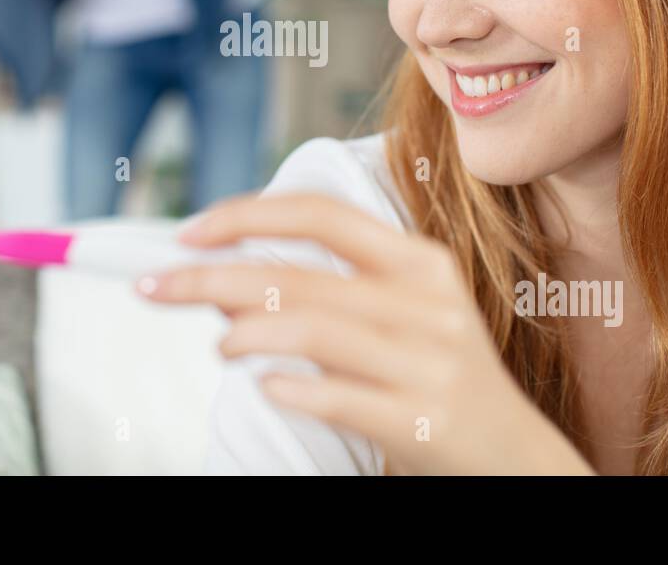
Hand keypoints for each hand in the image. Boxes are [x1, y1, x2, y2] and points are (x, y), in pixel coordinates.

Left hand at [139, 193, 594, 474]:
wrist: (513, 453)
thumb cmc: (434, 372)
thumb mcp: (398, 314)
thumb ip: (325, 290)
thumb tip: (223, 280)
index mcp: (419, 262)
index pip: (322, 214)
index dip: (248, 214)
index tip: (188, 231)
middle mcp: (427, 303)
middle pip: (297, 276)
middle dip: (210, 277)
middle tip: (154, 287)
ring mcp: (429, 362)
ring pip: (310, 331)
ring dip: (243, 336)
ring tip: (221, 348)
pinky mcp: (423, 420)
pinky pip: (336, 398)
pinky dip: (286, 389)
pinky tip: (264, 387)